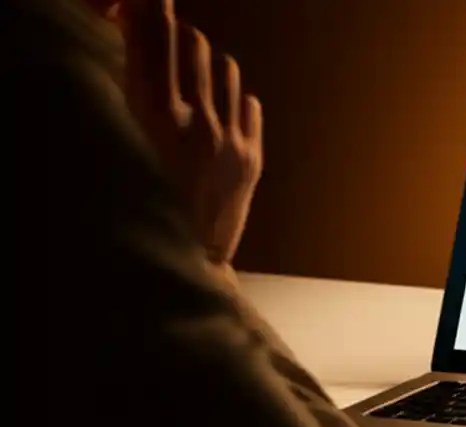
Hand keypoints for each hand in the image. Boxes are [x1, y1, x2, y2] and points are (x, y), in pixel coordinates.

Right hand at [120, 0, 262, 267]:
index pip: (156, 34)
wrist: (182, 268)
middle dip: (177, 36)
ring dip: (206, 66)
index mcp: (151, 115)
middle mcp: (194, 121)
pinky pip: (248, 104)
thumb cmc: (137, 207)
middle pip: (192, 42)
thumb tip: (133, 42)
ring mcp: (228, 139)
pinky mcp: (251, 160)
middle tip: (165, 45)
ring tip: (190, 85)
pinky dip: (233, 102)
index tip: (143, 7)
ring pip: (225, 67)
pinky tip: (217, 117)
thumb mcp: (121, 144)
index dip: (150, 11)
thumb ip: (134, 95)